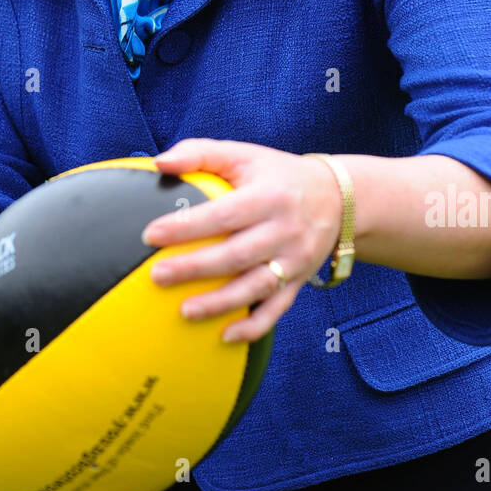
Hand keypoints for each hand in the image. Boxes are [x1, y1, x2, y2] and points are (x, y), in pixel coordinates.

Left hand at [144, 139, 341, 343]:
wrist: (339, 198)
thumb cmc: (277, 175)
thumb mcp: (244, 155)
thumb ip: (201, 153)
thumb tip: (159, 164)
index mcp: (269, 196)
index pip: (224, 214)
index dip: (187, 225)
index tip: (151, 234)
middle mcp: (285, 230)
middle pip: (237, 255)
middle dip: (196, 268)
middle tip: (157, 276)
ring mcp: (294, 260)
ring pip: (256, 287)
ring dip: (220, 304)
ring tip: (184, 312)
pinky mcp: (299, 281)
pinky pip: (277, 309)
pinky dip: (254, 327)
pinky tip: (224, 337)